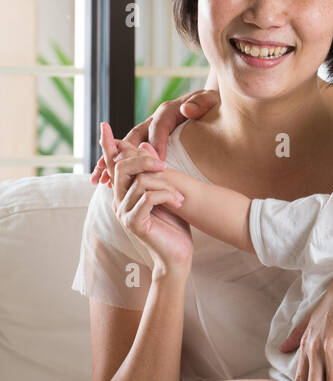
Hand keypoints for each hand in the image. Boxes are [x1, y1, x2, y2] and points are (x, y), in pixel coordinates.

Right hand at [90, 89, 219, 183]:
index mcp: (168, 111)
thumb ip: (201, 103)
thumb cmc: (212, 105)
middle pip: (134, 136)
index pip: (159, 126)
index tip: (159, 164)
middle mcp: (153, 120)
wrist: (207, 103)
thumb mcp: (210, 100)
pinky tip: (108, 182)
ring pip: (126, 147)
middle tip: (116, 174)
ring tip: (101, 181)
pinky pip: (129, 155)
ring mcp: (148, 131)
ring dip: (112, 163)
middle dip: (123, 155)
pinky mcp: (147, 142)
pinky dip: (117, 167)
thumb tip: (187, 109)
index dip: (157, 143)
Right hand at [99, 122, 191, 273]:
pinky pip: (147, 197)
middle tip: (165, 166)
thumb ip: (154, 172)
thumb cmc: (173, 224)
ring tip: (179, 197)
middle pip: (123, 167)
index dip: (109, 145)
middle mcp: (119, 202)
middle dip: (145, 160)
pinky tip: (177, 204)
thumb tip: (145, 145)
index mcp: (125, 193)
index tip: (105, 125)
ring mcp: (124, 213)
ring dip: (165, 185)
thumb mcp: (165, 192)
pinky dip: (166, 196)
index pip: (114, 165)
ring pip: (140, 181)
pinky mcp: (134, 223)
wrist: (178, 255)